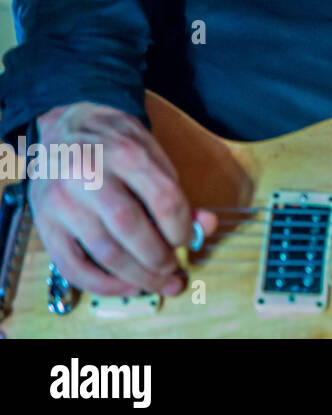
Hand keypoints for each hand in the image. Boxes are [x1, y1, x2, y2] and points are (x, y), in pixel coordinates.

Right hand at [28, 102, 217, 296]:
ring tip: (158, 281)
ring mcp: (62, 202)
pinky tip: (126, 286)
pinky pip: (72, 266)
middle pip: (131, 229)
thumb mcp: (151, 154)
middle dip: (159, 258)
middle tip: (174, 270)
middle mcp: (89, 176)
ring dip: (137, 276)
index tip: (187, 240)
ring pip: (104, 251)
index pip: (164, 199)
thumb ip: (176, 191)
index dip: (181, 228)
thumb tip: (205, 226)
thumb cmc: (115, 143)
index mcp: (125, 153)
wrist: (64, 128)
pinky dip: (103, 285)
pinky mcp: (44, 224)